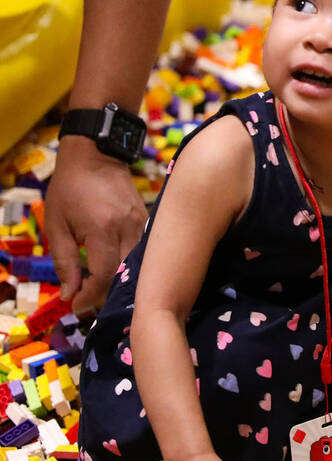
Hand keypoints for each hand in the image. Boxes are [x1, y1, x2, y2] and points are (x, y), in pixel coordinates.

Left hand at [44, 137, 146, 312]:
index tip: (75, 306)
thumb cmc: (70, 188)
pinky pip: (140, 252)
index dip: (89, 295)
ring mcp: (141, 225)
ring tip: (98, 287)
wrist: (97, 154)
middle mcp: (127, 229)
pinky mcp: (146, 221)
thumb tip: (70, 294)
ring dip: (117, 281)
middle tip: (86, 301)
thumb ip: (64, 261)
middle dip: (104, 294)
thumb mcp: (56, 224)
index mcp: (102, 229)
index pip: (103, 275)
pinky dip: (127, 265)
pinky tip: (114, 268)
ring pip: (136, 266)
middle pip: (123, 275)